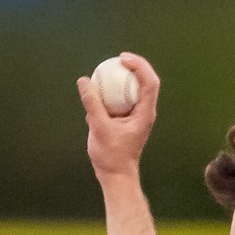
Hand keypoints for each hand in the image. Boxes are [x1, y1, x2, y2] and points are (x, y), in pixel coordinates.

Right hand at [76, 52, 160, 180]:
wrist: (115, 175)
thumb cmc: (111, 156)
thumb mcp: (99, 128)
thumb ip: (92, 104)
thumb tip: (84, 80)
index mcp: (145, 114)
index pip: (150, 83)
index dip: (140, 66)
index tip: (123, 59)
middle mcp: (145, 112)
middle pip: (146, 81)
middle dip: (135, 66)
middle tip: (118, 58)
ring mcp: (137, 115)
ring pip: (136, 89)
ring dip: (125, 77)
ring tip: (110, 69)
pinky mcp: (128, 119)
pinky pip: (124, 99)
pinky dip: (115, 91)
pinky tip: (102, 88)